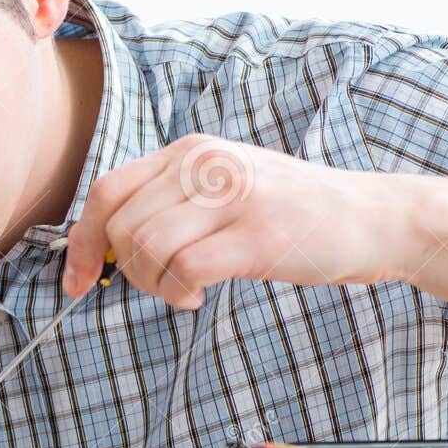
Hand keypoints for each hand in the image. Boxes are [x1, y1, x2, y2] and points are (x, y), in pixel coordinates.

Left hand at [60, 134, 415, 307]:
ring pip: (147, 248)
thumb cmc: (291, 212)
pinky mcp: (256, 236)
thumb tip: (107, 244)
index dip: (82, 241)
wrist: (369, 218)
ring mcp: (232, 198)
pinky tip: (199, 295)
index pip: (107, 191)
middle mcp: (206, 165)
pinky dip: (180, 293)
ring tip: (184, 290)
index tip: (78, 280)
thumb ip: (171, 202)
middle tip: (158, 285)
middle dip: (124, 269)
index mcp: (191, 152)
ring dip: (153, 284)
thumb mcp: (224, 186)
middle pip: (120, 225)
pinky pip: (185, 270)